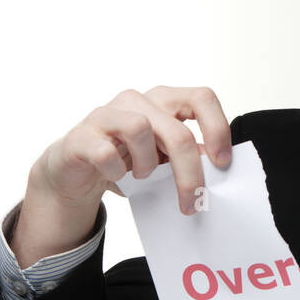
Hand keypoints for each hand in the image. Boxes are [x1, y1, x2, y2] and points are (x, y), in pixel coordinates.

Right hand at [33, 86, 232, 215]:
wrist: (77, 172)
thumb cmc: (126, 161)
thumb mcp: (165, 158)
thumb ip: (190, 156)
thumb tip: (219, 169)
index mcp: (164, 101)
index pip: (202, 98)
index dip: (218, 129)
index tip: (222, 162)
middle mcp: (137, 101)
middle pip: (177, 131)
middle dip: (189, 173)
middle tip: (192, 201)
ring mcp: (107, 114)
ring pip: (140, 129)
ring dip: (147, 165)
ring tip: (142, 176)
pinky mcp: (82, 135)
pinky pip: (106, 153)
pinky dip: (117, 172)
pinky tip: (117, 176)